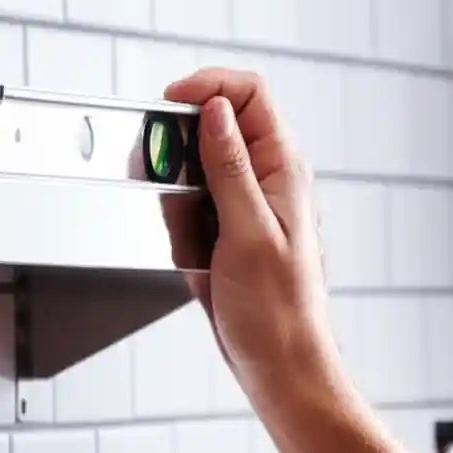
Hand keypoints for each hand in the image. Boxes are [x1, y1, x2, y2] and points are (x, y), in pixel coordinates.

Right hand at [164, 69, 343, 403]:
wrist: (279, 364)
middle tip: (175, 194)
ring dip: (179, 203)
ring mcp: (246, 205)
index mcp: (284, 169)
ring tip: (193, 242)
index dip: (208, 88)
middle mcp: (267, 180)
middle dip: (181, 158)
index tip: (169, 103)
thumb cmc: (277, 311)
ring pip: (193, 174)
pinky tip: (194, 259)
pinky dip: (180, 230)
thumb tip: (216, 111)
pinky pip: (189, 210)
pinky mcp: (228, 230)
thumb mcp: (248, 231)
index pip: (249, 96)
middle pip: (214, 131)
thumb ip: (229, 166)